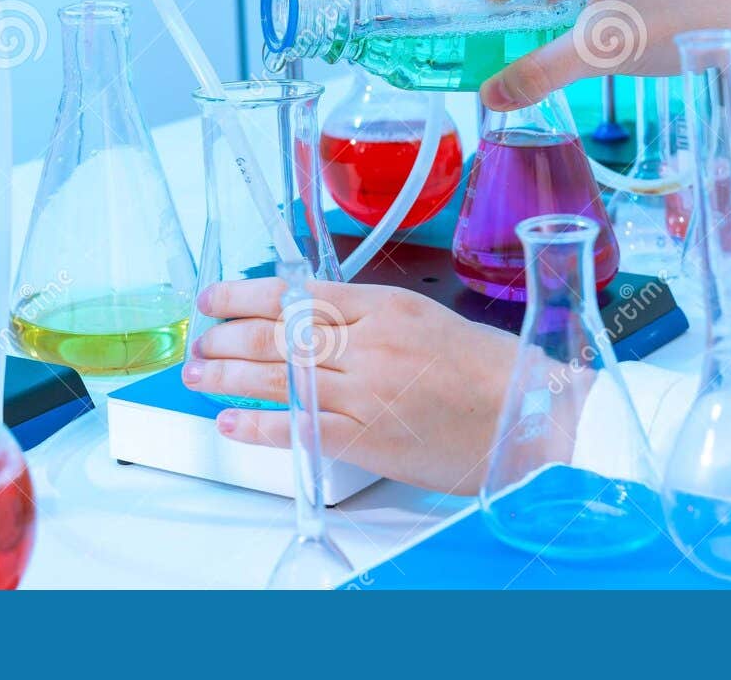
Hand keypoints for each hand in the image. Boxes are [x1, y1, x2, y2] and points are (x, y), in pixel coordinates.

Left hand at [184, 278, 515, 494]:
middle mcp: (368, 343)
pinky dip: (257, 425)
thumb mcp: (429, 320)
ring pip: (277, 376)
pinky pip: (298, 428)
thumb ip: (373, 319)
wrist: (533, 416)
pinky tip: (229, 422)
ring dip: (227, 374)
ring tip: (197, 373)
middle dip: (225, 335)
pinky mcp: (367, 438)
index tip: (216, 296)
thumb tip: (319, 323)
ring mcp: (364, 391)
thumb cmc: (494, 371)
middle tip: (198, 339)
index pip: (295, 294)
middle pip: (275, 333)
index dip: (245, 294)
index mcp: (384, 306)